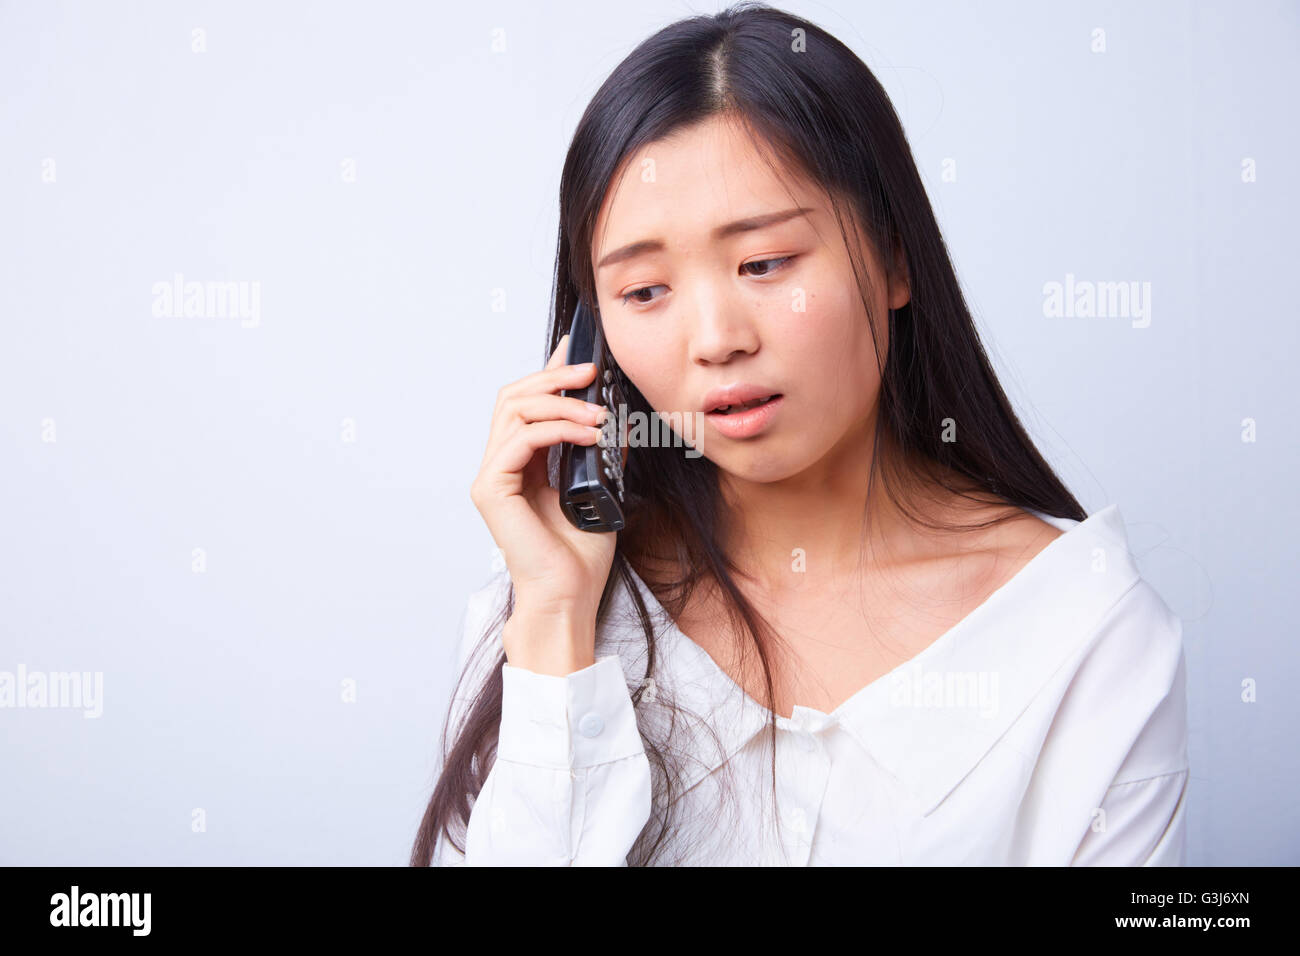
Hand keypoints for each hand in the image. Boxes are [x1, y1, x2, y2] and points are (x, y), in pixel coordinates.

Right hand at [469, 335, 618, 671]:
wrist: (569, 598)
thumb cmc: (580, 556)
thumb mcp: (601, 488)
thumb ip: (601, 452)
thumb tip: (619, 414)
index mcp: (522, 463)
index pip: (528, 402)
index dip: (551, 371)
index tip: (582, 352)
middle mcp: (501, 465)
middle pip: (513, 396)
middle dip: (554, 376)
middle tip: (592, 371)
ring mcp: (492, 476)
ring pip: (513, 409)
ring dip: (560, 401)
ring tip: (598, 411)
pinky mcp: (491, 489)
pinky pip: (519, 438)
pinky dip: (557, 428)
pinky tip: (589, 434)